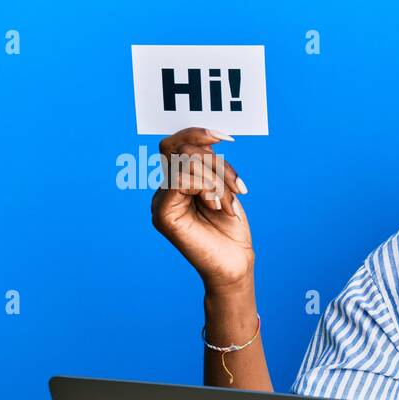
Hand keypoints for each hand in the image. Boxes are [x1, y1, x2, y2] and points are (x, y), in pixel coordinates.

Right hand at [150, 127, 253, 293]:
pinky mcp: (163, 215)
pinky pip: (181, 181)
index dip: (198, 133)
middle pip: (180, 149)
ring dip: (217, 179)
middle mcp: (165, 191)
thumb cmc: (231, 232)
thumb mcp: (224, 191)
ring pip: (184, 163)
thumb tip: (208, 139)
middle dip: (215, 161)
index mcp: (177, 183)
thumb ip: (210, 167)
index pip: (176, 144)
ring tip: (230, 203)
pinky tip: (219, 207)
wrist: (234, 266)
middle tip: (237, 187)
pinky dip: (207, 187)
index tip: (227, 138)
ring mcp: (161, 203)